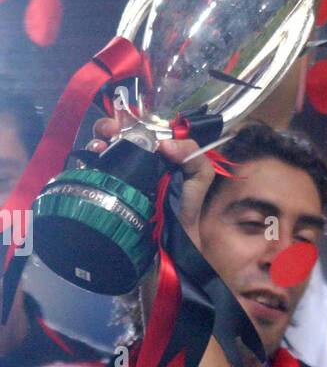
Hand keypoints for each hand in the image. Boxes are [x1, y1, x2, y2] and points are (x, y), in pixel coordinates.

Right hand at [88, 116, 215, 247]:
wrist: (171, 244)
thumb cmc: (185, 209)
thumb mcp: (198, 177)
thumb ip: (193, 155)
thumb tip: (164, 144)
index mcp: (154, 156)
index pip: (137, 130)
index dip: (129, 122)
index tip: (125, 123)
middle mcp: (133, 163)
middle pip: (114, 137)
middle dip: (108, 127)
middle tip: (110, 131)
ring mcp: (117, 178)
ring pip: (99, 151)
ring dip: (96, 141)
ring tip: (99, 145)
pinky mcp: (105, 193)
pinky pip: (91, 173)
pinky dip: (88, 162)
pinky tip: (92, 158)